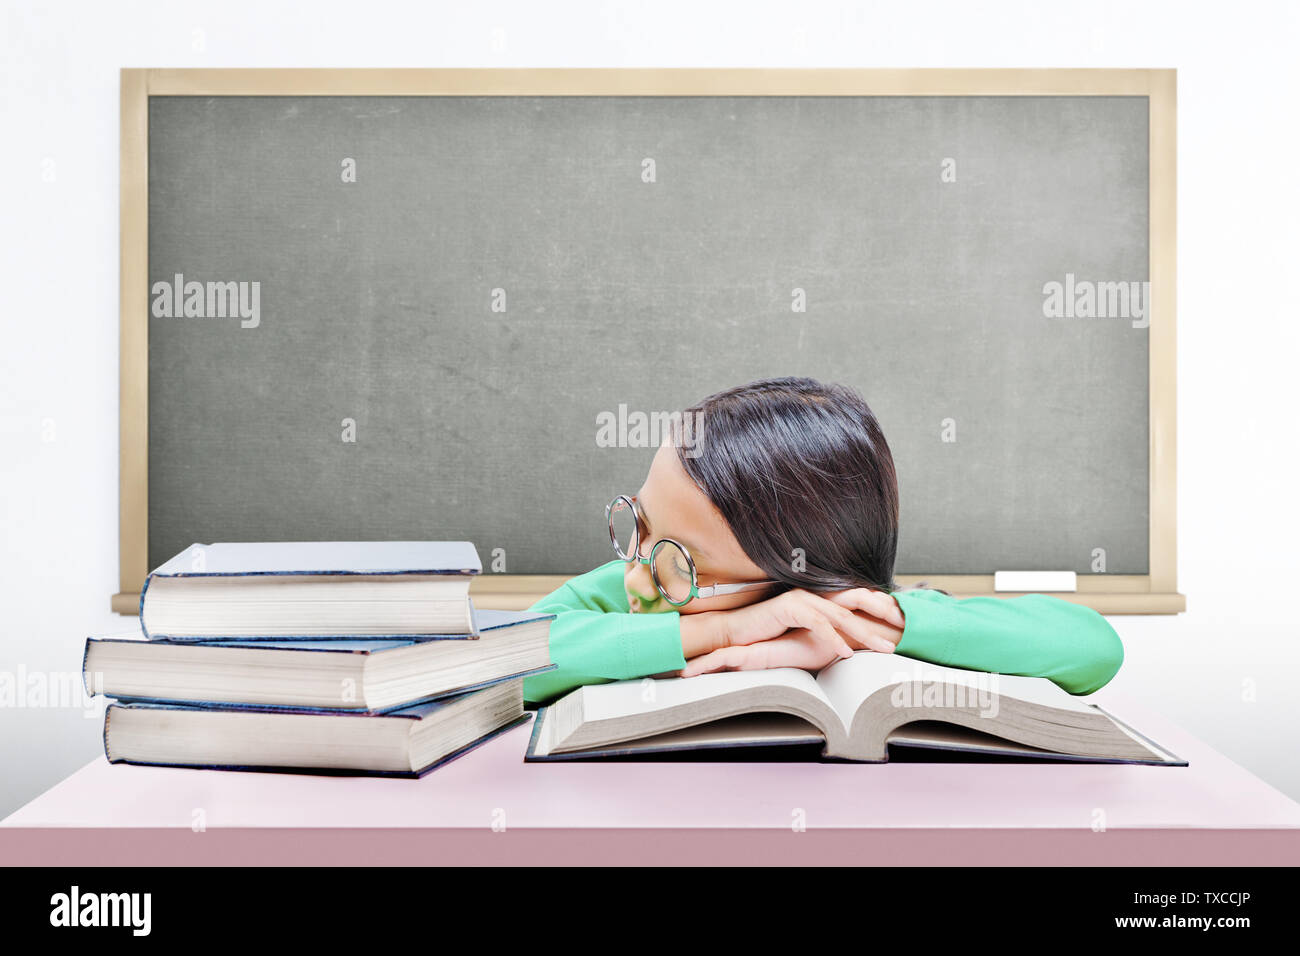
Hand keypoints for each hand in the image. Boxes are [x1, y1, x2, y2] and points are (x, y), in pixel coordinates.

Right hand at [681, 587, 904, 677]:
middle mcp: (816, 592)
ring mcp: (804, 598)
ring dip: (865, 633)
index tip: (905, 622)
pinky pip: (818, 624)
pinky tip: (846, 653)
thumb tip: (854, 642)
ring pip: (843, 614)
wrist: (739, 631)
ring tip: (884, 648)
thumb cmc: (773, 634)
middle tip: (906, 629)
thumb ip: (830, 630)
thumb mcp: (808, 632)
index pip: (860, 597)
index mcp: (823, 595)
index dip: (884, 606)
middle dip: (884, 613)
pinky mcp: (790, 607)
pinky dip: (834, 638)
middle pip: (859, 600)